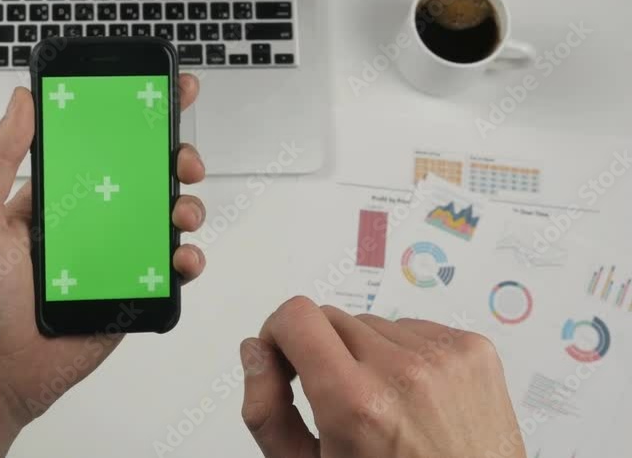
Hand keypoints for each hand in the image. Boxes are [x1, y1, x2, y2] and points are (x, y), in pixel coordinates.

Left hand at [0, 75, 206, 456]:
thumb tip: (21, 103)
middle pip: (143, 175)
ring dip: (186, 204)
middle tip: (182, 158)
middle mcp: (88, 219)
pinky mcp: (132, 289)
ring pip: (165, 217)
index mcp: (54, 196)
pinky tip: (182, 257)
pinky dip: (187, 258)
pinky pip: (170, 268)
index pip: (95, 144)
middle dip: (172, 157)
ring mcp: (113, 254)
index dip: (127, 116)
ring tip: (182, 212)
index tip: (157, 93)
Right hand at [240, 297, 523, 457]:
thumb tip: (255, 351)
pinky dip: (406, 355)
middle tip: (338, 401)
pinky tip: (416, 399)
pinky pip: (415, 328)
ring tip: (385, 406)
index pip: (295, 317)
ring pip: (373, 324)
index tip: (285, 362)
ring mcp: (444, 357)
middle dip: (322, 352)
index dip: (279, 335)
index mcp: (354, 403)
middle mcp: (401, 372)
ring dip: (367, 354)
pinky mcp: (475, 350)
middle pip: (331, 319)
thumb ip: (267, 411)